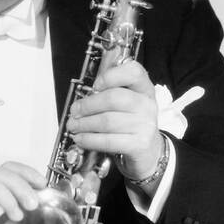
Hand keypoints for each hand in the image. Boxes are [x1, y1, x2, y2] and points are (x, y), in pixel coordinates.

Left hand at [65, 60, 162, 181]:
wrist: (150, 152)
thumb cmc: (132, 125)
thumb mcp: (127, 105)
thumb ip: (109, 96)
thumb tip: (81, 100)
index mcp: (144, 89)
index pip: (133, 72)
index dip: (111, 76)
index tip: (95, 86)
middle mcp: (146, 105)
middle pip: (113, 98)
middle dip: (87, 105)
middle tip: (74, 111)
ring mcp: (144, 125)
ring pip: (107, 121)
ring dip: (84, 124)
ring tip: (73, 126)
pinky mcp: (138, 144)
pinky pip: (108, 140)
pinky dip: (89, 140)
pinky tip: (80, 139)